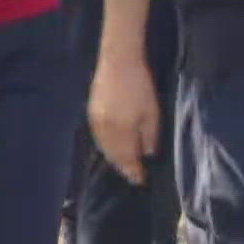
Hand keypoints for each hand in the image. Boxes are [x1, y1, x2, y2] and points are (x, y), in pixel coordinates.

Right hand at [88, 53, 158, 184]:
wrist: (118, 62)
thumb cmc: (140, 86)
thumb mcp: (152, 112)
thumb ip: (149, 136)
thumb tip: (147, 154)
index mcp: (122, 131)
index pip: (128, 159)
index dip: (134, 171)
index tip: (141, 181)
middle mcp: (105, 131)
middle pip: (114, 157)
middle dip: (124, 168)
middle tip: (133, 176)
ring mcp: (95, 123)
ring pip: (104, 149)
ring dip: (114, 159)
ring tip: (124, 165)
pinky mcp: (91, 114)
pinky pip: (98, 139)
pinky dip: (106, 148)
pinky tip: (113, 148)